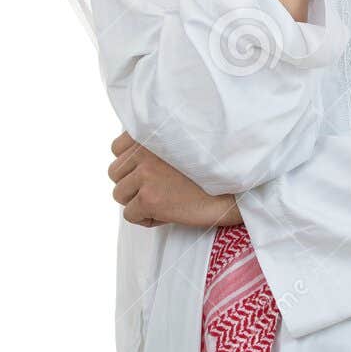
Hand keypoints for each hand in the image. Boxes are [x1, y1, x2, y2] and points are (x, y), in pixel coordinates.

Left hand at [108, 131, 242, 228]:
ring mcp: (146, 174)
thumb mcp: (183, 144)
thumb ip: (157, 145)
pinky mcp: (150, 198)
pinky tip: (168, 213)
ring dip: (137, 201)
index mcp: (153, 133)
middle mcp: (145, 150)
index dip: (132, 165)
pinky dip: (146, 218)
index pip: (117, 148)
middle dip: (133, 184)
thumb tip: (131, 161)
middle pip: (115, 173)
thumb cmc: (215, 168)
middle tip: (158, 190)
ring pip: (119, 194)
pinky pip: (130, 215)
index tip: (151, 172)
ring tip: (163, 201)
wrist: (236, 189)